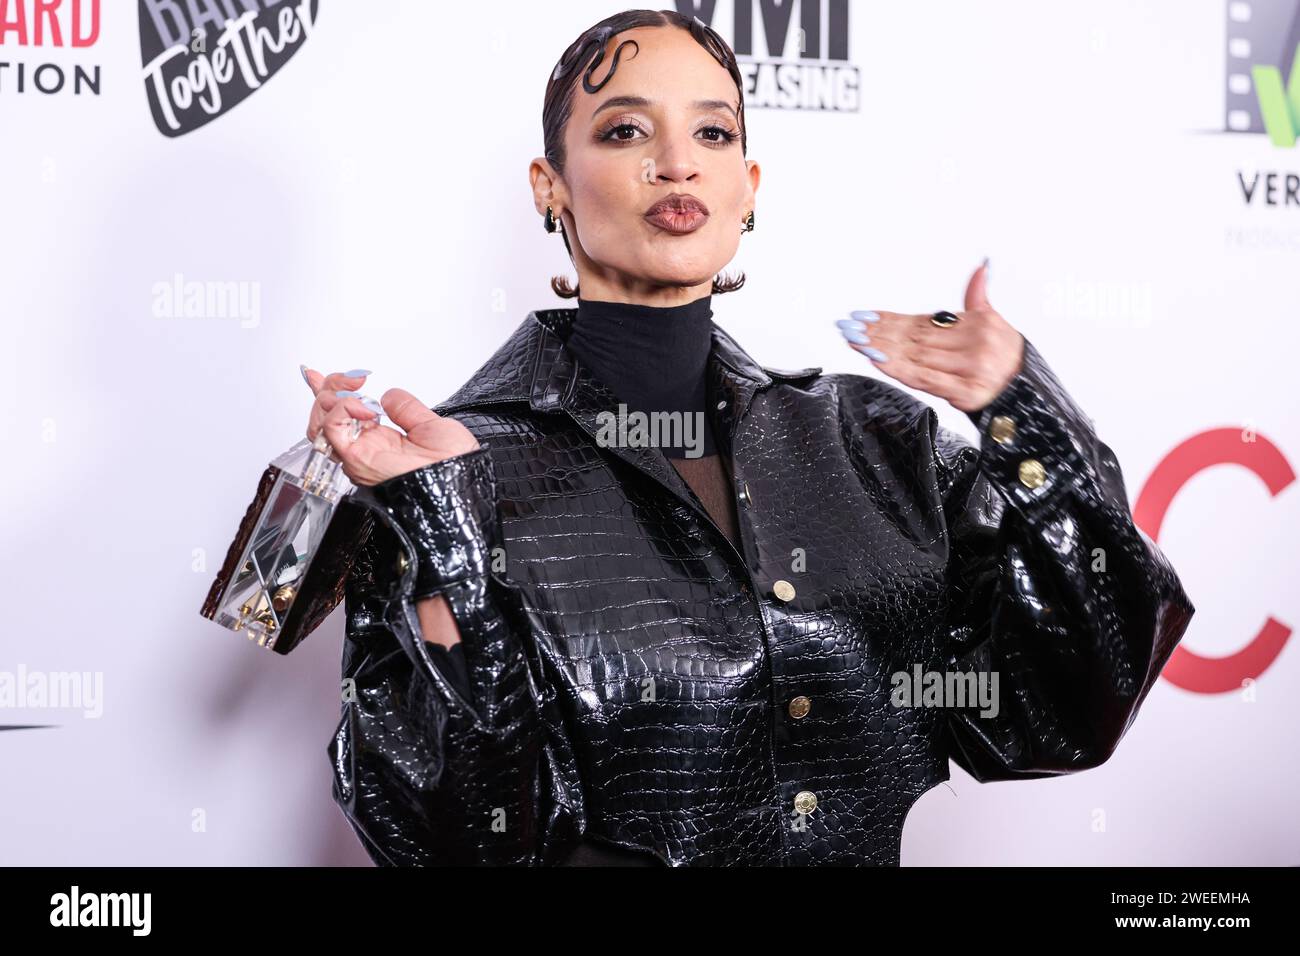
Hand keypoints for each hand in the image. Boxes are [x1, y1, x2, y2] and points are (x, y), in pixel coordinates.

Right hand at [301, 367, 480, 485]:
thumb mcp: (431, 425)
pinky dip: (342, 409)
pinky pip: (333, 429)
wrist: (458, 482)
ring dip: (333, 397)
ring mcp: (358, 456)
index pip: (341, 416)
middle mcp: (364, 450)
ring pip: (322, 423)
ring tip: (357, 390)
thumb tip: (389, 396)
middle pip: (324, 418)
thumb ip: (406, 409)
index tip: (325, 374)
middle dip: (330, 389)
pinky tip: (364, 406)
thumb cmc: (454, 463)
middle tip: (353, 378)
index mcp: (379, 442)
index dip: (329, 393)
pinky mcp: (357, 459)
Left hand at [835, 260, 1024, 412]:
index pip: (922, 321)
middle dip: (878, 333)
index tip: (863, 316)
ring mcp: (969, 370)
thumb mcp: (994, 322)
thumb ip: (978, 297)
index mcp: (973, 325)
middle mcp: (972, 344)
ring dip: (882, 349)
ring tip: (856, 341)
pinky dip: (899, 370)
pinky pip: (926, 379)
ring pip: (915, 357)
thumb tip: (981, 267)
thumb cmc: (1005, 358)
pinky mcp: (966, 393)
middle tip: (850, 327)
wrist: (1030, 393)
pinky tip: (879, 361)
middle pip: (914, 338)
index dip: (890, 319)